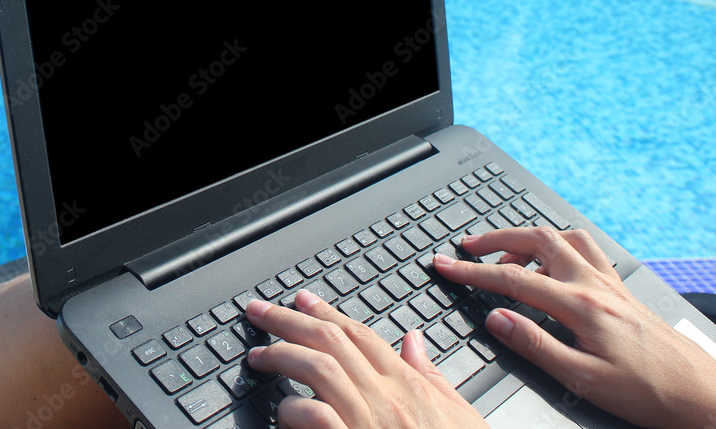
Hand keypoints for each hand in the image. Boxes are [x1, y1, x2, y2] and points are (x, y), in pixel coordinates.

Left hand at [244, 292, 487, 428]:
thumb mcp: (458, 415)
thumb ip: (431, 376)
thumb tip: (413, 341)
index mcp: (408, 386)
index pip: (360, 335)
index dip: (327, 312)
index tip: (300, 300)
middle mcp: (386, 398)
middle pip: (332, 342)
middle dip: (289, 321)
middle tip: (259, 312)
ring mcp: (368, 422)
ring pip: (319, 369)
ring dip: (282, 356)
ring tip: (258, 357)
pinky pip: (315, 417)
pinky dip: (294, 409)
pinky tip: (282, 410)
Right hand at [436, 226, 715, 427]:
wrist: (699, 394)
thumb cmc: (645, 392)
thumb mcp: (582, 379)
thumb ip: (535, 345)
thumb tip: (496, 318)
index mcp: (579, 306)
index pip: (512, 279)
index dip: (471, 271)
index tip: (444, 265)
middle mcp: (594, 284)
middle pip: (535, 240)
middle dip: (495, 238)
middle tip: (467, 246)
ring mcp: (610, 282)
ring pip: (563, 237)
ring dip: (528, 237)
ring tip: (507, 252)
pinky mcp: (622, 288)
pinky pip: (587, 248)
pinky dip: (561, 242)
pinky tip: (555, 259)